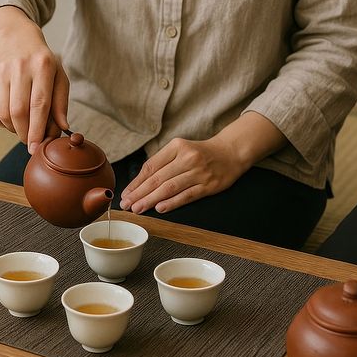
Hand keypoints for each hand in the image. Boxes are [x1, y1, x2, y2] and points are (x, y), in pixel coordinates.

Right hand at [0, 6, 69, 152]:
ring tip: (22, 129)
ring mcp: (0, 72)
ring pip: (3, 113)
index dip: (37, 129)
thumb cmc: (42, 62)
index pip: (39, 104)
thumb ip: (61, 102)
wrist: (15, 38)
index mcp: (42, 66)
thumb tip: (61, 128)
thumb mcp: (58, 76)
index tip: (36, 147)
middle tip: (30, 142)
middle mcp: (20, 67)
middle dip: (24, 133)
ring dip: (13, 129)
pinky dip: (1, 123)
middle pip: (19, 111)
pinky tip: (11, 121)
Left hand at [119, 137, 248, 213]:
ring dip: (151, 200)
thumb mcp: (180, 149)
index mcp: (176, 147)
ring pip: (169, 188)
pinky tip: (160, 208)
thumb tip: (139, 184)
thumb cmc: (200, 153)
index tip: (125, 193)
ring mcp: (198, 172)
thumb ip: (162, 163)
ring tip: (138, 209)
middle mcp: (187, 158)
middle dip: (139, 194)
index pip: (151, 166)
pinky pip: (187, 195)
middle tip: (126, 204)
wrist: (231, 152)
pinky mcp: (208, 185)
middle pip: (157, 178)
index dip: (136, 182)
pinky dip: (172, 202)